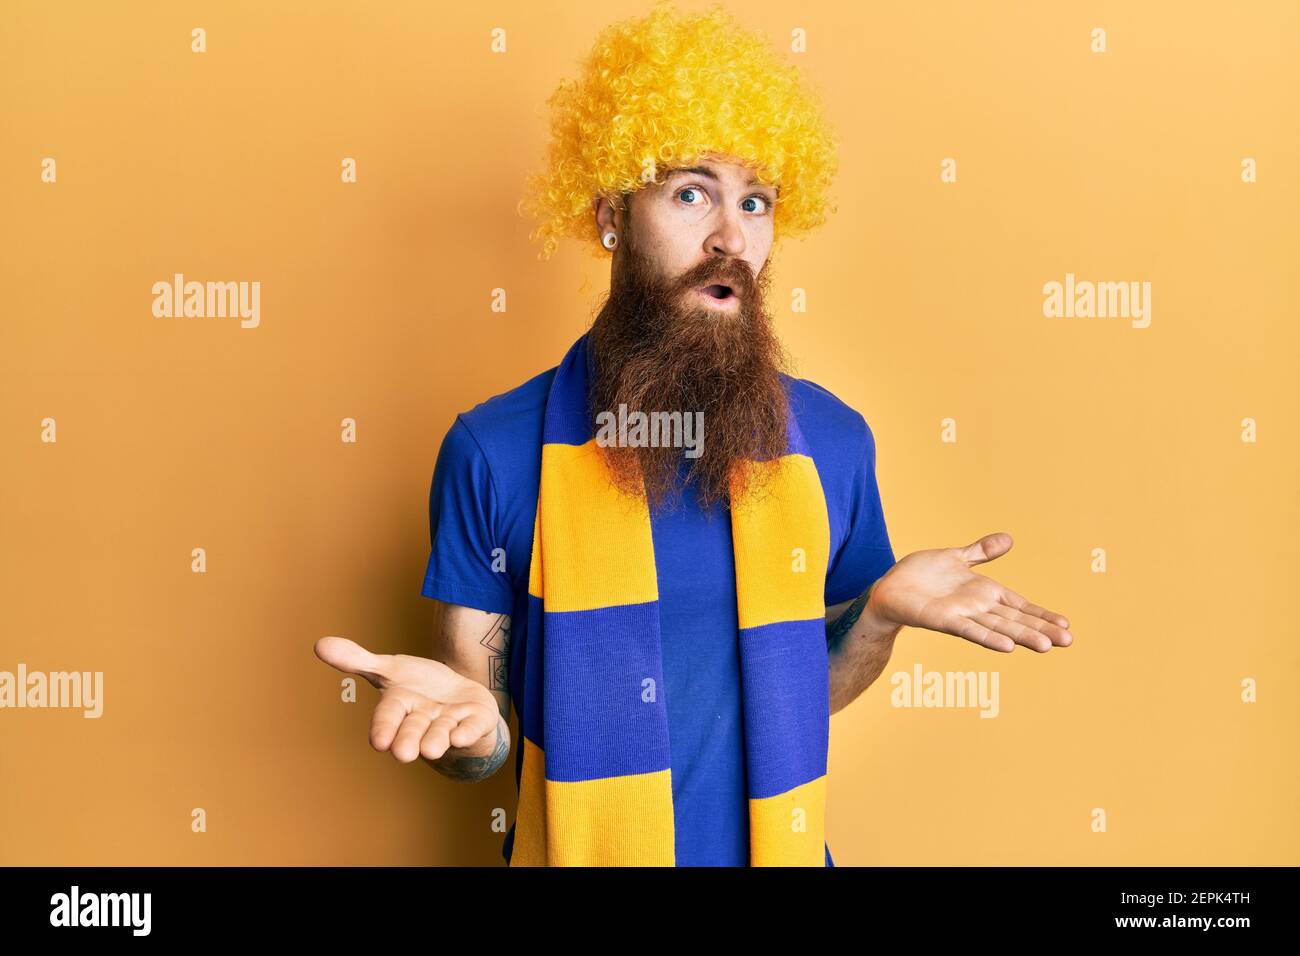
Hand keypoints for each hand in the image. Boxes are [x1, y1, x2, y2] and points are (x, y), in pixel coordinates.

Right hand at [313, 636, 498, 761]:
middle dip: (408, 741)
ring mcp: (449, 723)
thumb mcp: (391, 669)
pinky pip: (472, 729)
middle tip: (404, 754)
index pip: (388, 718)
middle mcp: (423, 720)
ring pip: (441, 733)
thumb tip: (319, 644)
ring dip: (436, 740)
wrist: (459, 696)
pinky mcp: (474, 722)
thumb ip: (358, 660)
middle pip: (413, 730)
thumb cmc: (419, 687)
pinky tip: (461, 736)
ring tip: (432, 749)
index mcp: (400, 707)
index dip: (383, 728)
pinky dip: (467, 733)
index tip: (378, 742)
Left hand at [866, 532, 1073, 652]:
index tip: (1066, 624)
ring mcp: (962, 615)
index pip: (1019, 605)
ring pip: (998, 627)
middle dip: (1041, 629)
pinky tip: (1007, 646)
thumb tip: (1009, 539)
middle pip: (1015, 620)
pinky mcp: (944, 620)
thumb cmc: (921, 575)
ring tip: (1046, 646)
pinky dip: (988, 637)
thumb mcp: (955, 557)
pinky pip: (969, 630)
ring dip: (1021, 636)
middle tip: (1069, 641)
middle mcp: (977, 607)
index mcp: (983, 592)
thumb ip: (981, 552)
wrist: (889, 588)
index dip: (1041, 614)